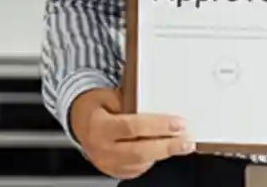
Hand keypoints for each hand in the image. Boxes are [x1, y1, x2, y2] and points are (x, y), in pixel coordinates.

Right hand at [70, 87, 194, 178]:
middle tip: (187, 140)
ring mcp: (109, 163)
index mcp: (99, 126)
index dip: (156, 126)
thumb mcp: (108, 95)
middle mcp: (102, 148)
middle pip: (139, 151)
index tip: (177, 123)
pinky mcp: (116, 172)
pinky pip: (139, 168)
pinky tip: (165, 149)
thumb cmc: (95, 107)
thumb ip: (129, 100)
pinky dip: (154, 159)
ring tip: (182, 144)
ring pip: (141, 163)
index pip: (131, 128)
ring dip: (164, 153)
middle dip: (167, 146)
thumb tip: (156, 104)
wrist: (80, 123)